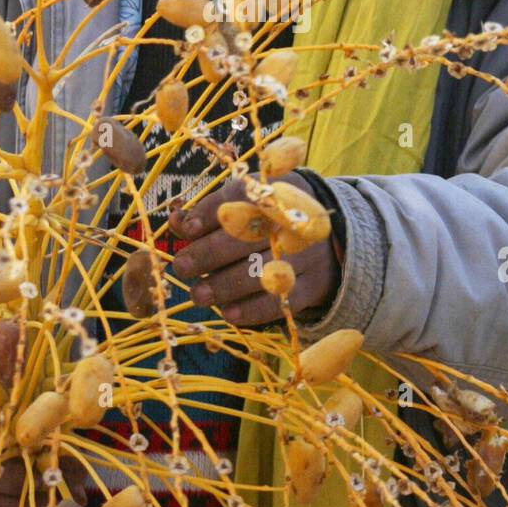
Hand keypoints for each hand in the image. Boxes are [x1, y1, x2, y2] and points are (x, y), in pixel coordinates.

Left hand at [167, 172, 341, 328]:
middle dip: (209, 254)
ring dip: (225, 286)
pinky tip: (229, 313)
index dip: (210, 213)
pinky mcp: (314, 284)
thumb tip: (176, 222)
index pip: (239, 197)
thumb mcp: (248, 206)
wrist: (331, 239)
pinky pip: (282, 301)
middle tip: (182, 267)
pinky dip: (253, 310)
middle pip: (247, 237)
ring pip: (262, 272)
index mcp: (274, 192)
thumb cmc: (272, 222)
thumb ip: (211, 214)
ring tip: (198, 295)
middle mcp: (293, 220)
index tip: (186, 230)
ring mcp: (307, 253)